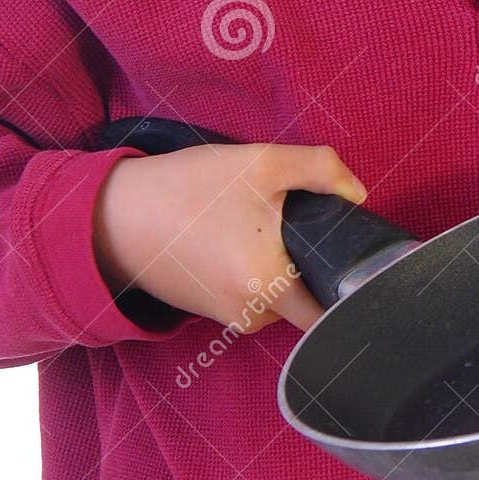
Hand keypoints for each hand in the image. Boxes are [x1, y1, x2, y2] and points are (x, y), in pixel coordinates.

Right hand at [92, 142, 366, 332]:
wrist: (114, 216)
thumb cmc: (188, 189)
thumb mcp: (260, 162)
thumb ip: (320, 169)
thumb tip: (357, 195)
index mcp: (270, 286)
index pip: (334, 311)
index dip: (354, 289)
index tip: (364, 263)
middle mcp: (253, 315)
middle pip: (310, 302)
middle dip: (317, 268)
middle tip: (310, 227)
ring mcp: (230, 317)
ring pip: (282, 297)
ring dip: (286, 265)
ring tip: (266, 224)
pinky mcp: (212, 310)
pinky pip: (255, 294)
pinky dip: (260, 270)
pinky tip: (241, 236)